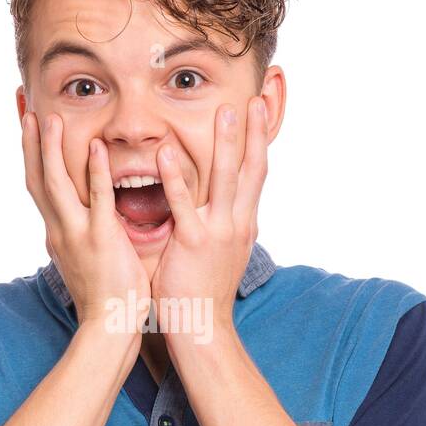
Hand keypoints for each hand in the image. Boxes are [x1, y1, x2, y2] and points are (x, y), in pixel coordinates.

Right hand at [22, 111, 149, 334]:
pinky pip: (96, 200)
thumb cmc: (104, 295)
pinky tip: (96, 147)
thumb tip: (77, 216)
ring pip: (56, 183)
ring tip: (50, 116)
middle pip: (35, 175)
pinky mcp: (101, 240)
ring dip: (51, 149)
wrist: (109, 326)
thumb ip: (79, 232)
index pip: (37, 183)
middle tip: (24, 103)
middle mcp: (58, 228)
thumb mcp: (84, 257)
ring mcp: (77, 233)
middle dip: (29, 139)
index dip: (30, 151)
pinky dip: (94, 172)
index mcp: (56, 230)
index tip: (27, 119)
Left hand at [150, 97, 267, 341]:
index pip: (256, 174)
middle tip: (253, 99)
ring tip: (225, 111)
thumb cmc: (203, 290)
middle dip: (254, 133)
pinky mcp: (194, 243)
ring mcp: (219, 231)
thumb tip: (215, 205)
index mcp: (243, 223)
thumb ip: (218, 223)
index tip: (261, 113)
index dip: (260, 142)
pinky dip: (175, 178)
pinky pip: (184, 204)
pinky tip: (165, 154)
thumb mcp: (220, 251)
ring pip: (228, 178)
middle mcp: (238, 223)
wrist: (202, 327)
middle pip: (252, 168)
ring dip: (227, 143)